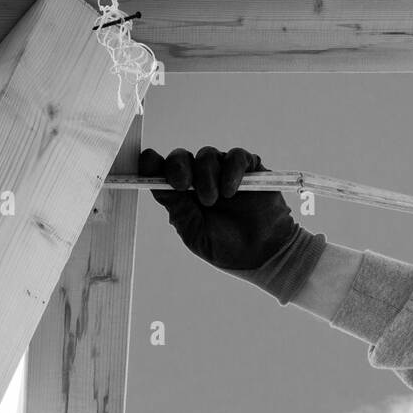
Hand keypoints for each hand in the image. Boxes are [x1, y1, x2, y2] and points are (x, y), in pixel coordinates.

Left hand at [139, 145, 299, 272]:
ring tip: (215, 199)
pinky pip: (236, 156)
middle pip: (182, 157)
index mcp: (185, 195)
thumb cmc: (227, 249)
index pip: (163, 170)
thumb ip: (176, 206)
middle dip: (179, 167)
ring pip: (208, 155)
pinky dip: (231, 170)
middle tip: (183, 185)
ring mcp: (226, 172)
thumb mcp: (194, 232)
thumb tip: (153, 179)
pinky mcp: (250, 170)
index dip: (152, 163)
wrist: (264, 256)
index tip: (148, 163)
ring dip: (207, 175)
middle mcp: (202, 179)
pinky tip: (231, 191)